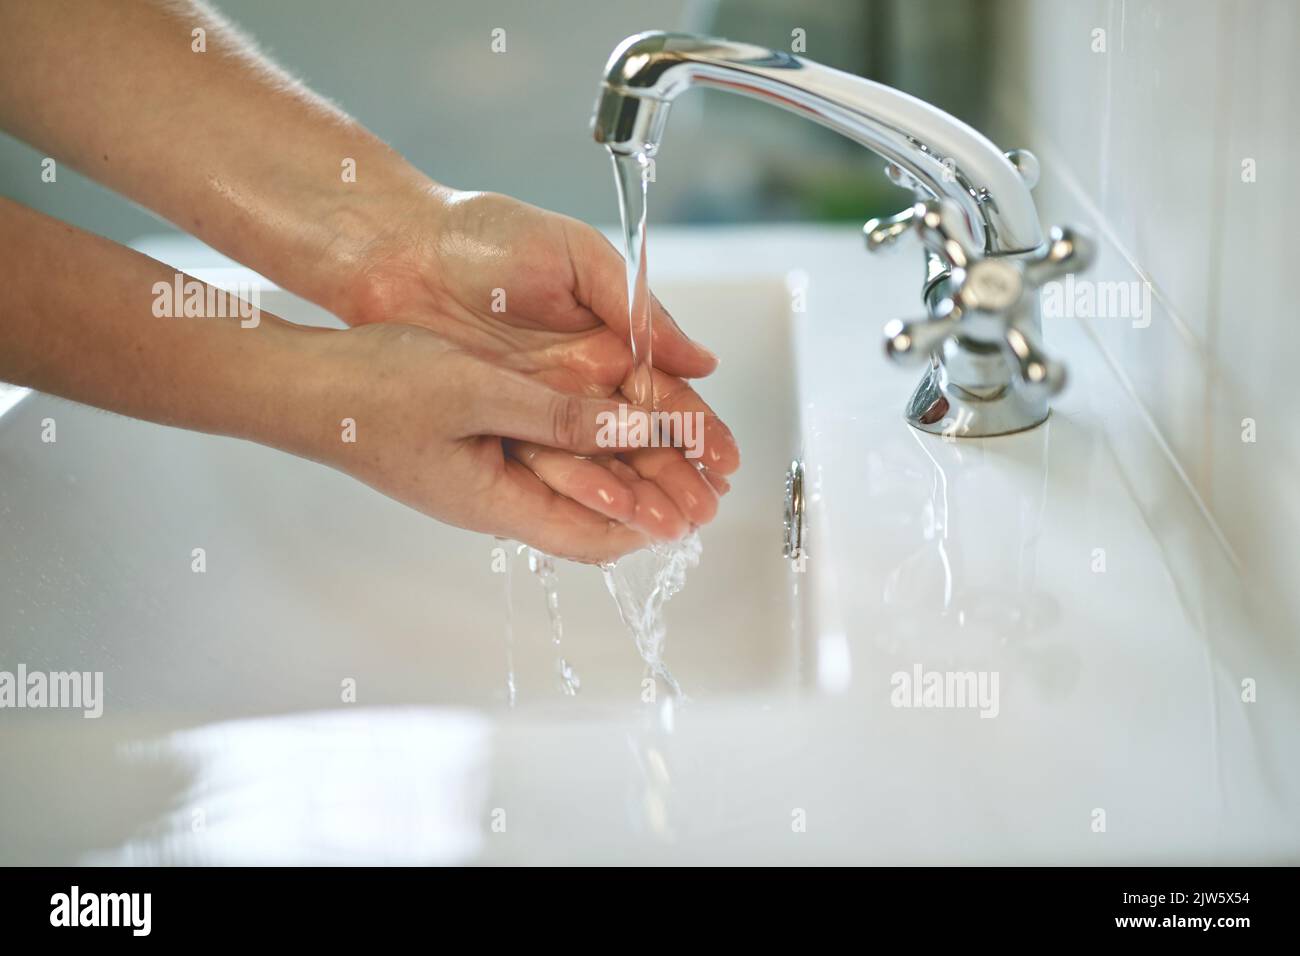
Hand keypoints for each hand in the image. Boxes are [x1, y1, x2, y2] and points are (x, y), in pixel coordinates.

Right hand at [299, 322, 667, 562]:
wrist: (304, 388)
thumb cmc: (375, 391)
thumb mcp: (476, 393)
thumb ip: (555, 414)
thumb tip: (628, 431)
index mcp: (496, 502)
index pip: (592, 534)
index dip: (649, 523)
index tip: (698, 502)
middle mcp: (495, 501)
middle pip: (590, 518)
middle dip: (651, 503)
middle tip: (705, 485)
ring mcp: (482, 477)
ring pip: (571, 487)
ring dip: (625, 472)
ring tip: (676, 453)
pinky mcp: (472, 449)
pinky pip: (544, 458)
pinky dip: (588, 445)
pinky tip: (610, 423)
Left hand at [335, 189, 739, 538]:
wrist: (399, 251)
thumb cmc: (485, 236)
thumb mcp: (574, 256)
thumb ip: (635, 307)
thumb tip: (701, 359)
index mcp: (606, 337)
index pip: (664, 396)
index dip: (697, 430)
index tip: (725, 462)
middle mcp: (577, 379)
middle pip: (637, 438)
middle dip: (676, 475)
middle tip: (706, 510)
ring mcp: (537, 405)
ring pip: (597, 459)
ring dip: (635, 492)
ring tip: (670, 526)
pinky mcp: (497, 422)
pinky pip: (544, 463)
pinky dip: (578, 490)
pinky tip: (610, 517)